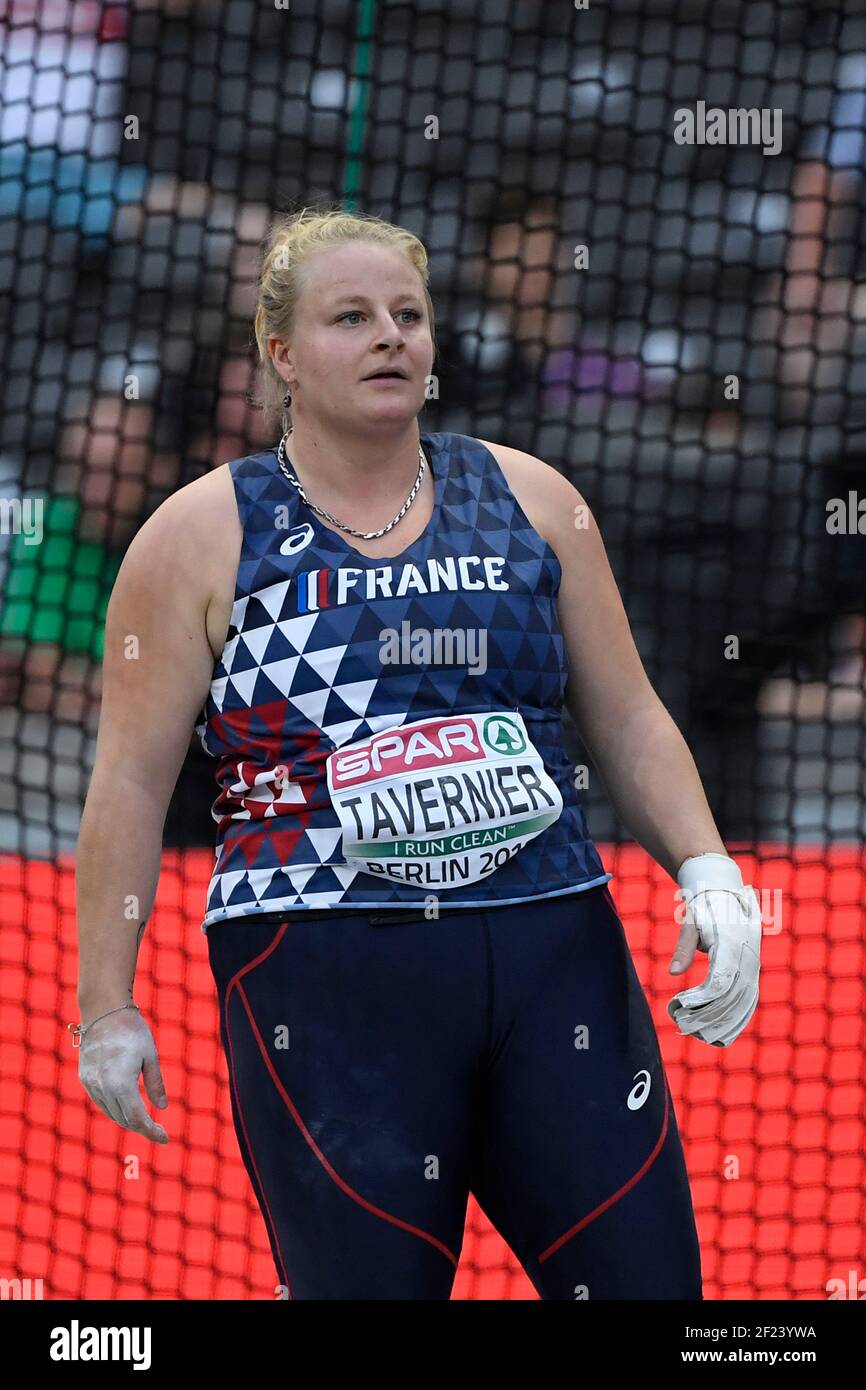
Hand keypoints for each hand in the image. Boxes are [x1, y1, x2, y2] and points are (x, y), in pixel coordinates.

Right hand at [77, 1007, 168, 1143]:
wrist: (104, 1012)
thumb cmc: (133, 1031)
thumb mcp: (151, 1056)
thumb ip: (155, 1084)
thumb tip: (162, 1107)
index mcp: (121, 1084)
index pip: (137, 1118)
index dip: (151, 1132)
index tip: (165, 1138)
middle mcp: (103, 1088)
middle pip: (123, 1119)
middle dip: (141, 1127)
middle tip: (157, 1131)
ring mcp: (91, 1084)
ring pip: (111, 1112)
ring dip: (127, 1119)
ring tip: (144, 1120)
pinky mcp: (85, 1078)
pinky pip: (101, 1101)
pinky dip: (114, 1108)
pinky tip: (125, 1106)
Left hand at [668, 853, 761, 1047]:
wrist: (727, 895)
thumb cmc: (704, 909)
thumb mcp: (690, 923)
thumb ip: (684, 947)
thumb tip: (673, 972)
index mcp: (733, 943)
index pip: (721, 979)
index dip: (704, 997)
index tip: (683, 1006)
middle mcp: (748, 956)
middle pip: (733, 995)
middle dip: (710, 1015)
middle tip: (685, 1027)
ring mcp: (753, 965)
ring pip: (744, 1001)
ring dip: (724, 1022)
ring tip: (699, 1035)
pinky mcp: (753, 971)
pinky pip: (750, 999)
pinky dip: (738, 1017)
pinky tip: (723, 1033)